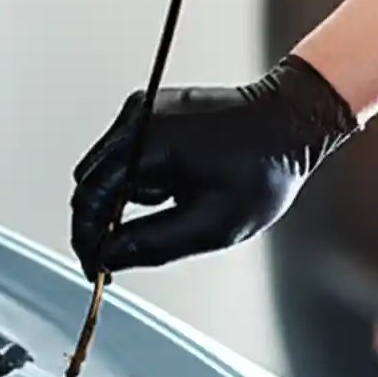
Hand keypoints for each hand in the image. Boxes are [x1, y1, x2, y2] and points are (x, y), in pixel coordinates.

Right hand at [71, 55, 358, 278]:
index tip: (94, 267)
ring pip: (107, 169)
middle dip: (104, 221)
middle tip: (126, 252)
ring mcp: (143, 109)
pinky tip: (176, 188)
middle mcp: (137, 117)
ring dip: (125, 200)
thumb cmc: (264, 167)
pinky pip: (127, 154)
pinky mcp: (152, 111)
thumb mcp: (212, 224)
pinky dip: (139, 180)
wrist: (291, 120)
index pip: (90, 198)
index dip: (87, 240)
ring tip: (176, 207)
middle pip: (91, 182)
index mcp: (147, 142)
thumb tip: (109, 257)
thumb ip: (154, 244)